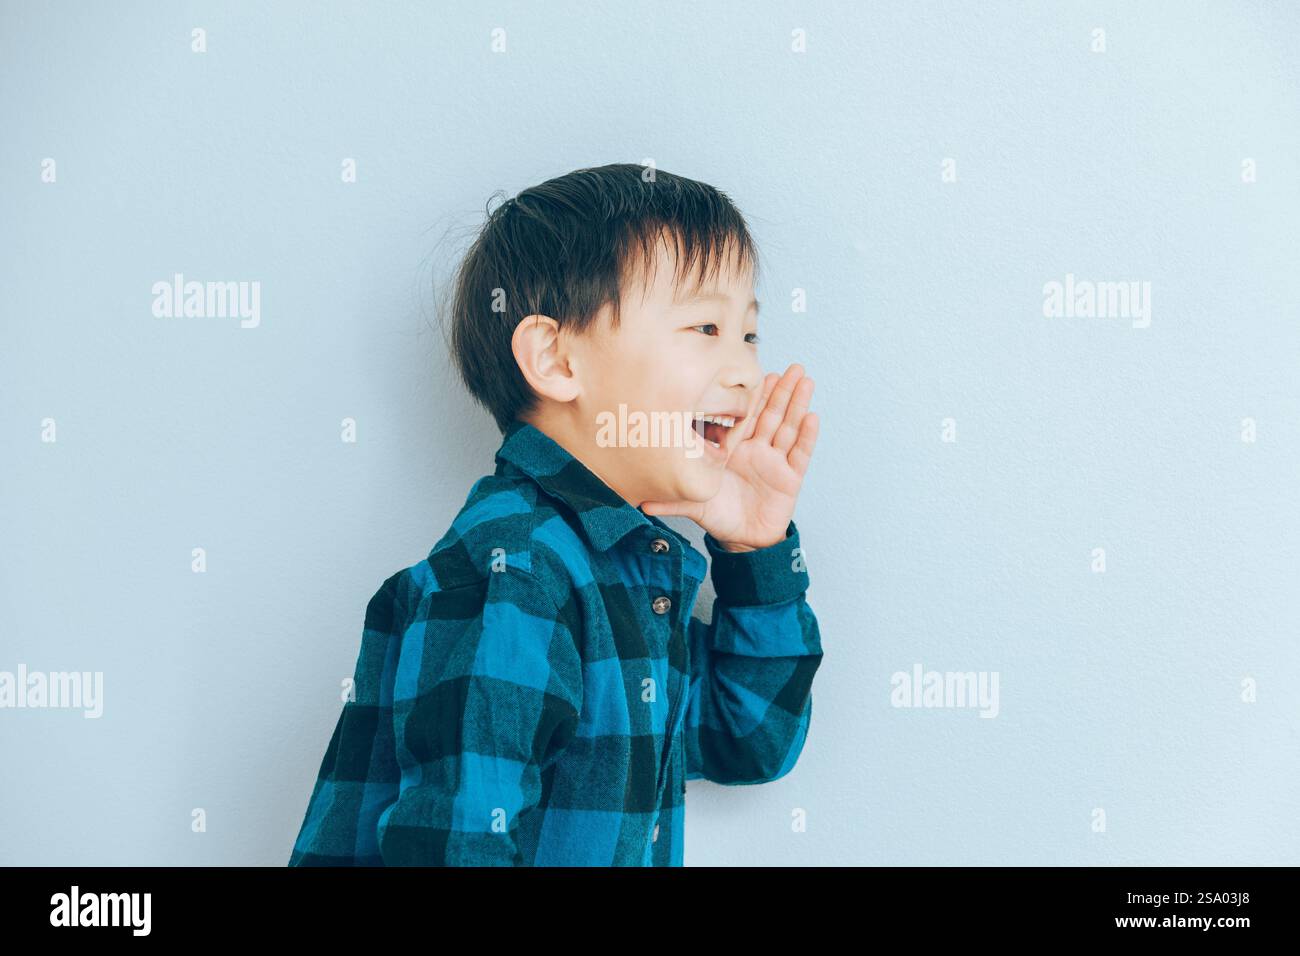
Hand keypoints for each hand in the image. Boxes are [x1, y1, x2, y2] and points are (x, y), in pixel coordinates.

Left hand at [641, 363, 818, 550]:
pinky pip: (800, 454)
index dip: (754, 396)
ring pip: (788, 428)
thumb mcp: (694, 504)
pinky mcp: (790, 478)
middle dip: (782, 391)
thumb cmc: (719, 515)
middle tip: (792, 367)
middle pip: (771, 415)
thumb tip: (641, 500)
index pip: (744, 417)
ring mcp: (774, 462)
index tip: (760, 373)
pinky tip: (812, 417)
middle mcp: (755, 451)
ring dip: (797, 404)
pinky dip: (807, 436)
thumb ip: (672, 500)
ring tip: (806, 380)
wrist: (742, 539)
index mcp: (732, 450)